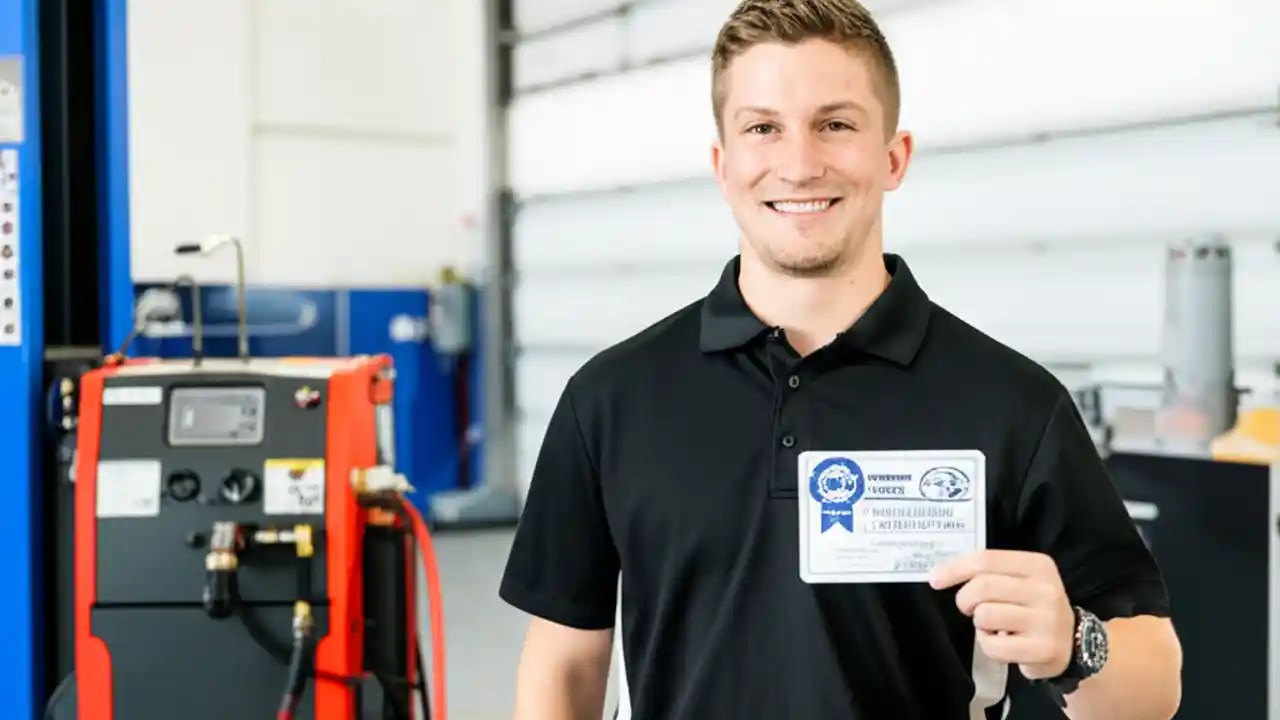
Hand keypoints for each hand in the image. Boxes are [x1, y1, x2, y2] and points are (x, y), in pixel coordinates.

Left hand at [929, 549, 1074, 680]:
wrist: (1073, 644)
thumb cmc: (1033, 608)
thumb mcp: (1021, 580)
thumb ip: (989, 572)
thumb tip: (939, 574)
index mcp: (1038, 565)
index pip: (985, 560)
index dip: (954, 569)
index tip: (935, 579)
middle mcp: (1046, 590)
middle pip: (981, 587)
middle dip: (965, 600)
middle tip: (970, 608)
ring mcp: (1047, 620)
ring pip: (984, 616)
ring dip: (979, 624)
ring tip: (995, 626)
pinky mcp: (1043, 649)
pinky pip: (992, 645)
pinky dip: (988, 645)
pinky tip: (1003, 642)